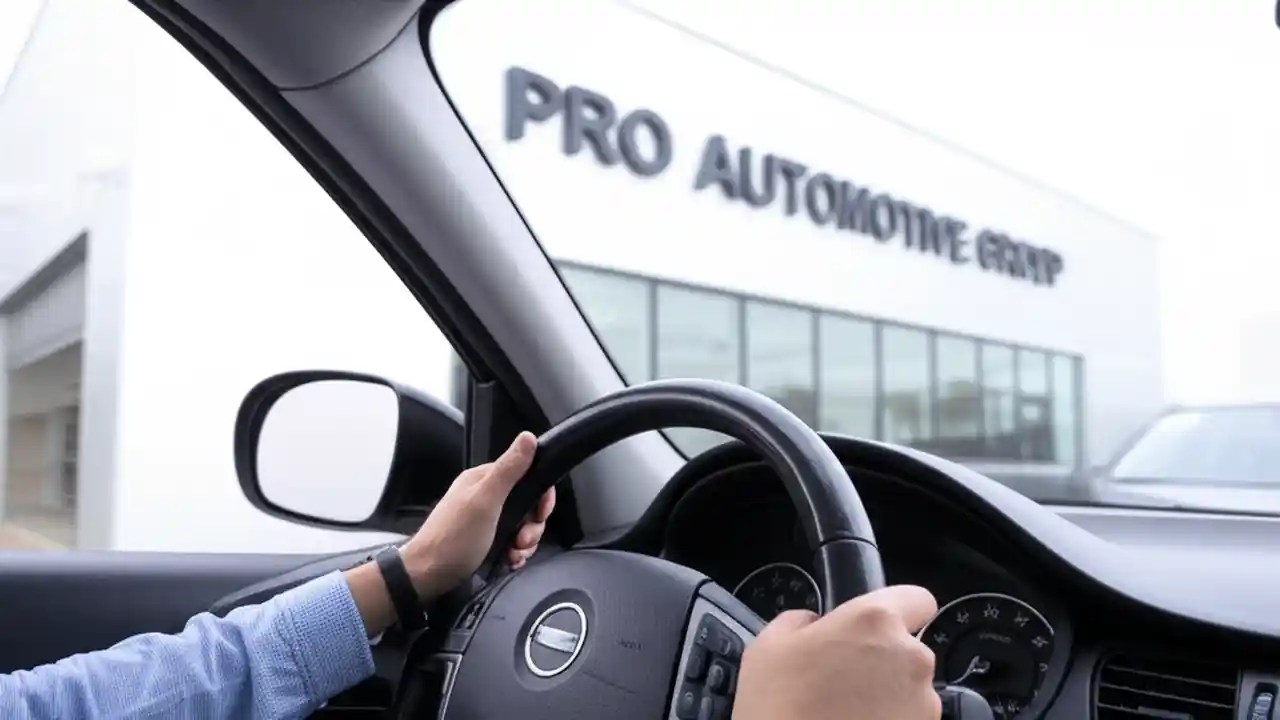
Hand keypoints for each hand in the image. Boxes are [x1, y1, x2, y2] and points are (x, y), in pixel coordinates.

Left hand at [344, 431, 553, 635]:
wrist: (427, 576)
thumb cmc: (455, 538)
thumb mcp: (485, 500)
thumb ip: (509, 470)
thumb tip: (528, 436)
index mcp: (483, 480)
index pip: (525, 475)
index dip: (540, 495)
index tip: (541, 514)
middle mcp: (484, 497)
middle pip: (526, 505)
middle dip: (532, 525)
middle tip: (523, 540)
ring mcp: (484, 521)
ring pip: (521, 527)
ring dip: (525, 543)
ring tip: (515, 554)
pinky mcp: (484, 542)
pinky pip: (511, 543)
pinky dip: (515, 553)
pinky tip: (510, 561)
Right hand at [733, 585, 940, 719]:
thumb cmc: (777, 706)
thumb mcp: (768, 645)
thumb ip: (802, 620)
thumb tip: (815, 623)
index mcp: (874, 621)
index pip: (918, 599)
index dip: (898, 610)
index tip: (877, 629)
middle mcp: (910, 656)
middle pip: (909, 647)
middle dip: (885, 659)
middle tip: (845, 678)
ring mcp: (923, 701)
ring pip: (911, 686)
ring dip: (890, 693)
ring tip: (849, 710)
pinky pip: (911, 718)